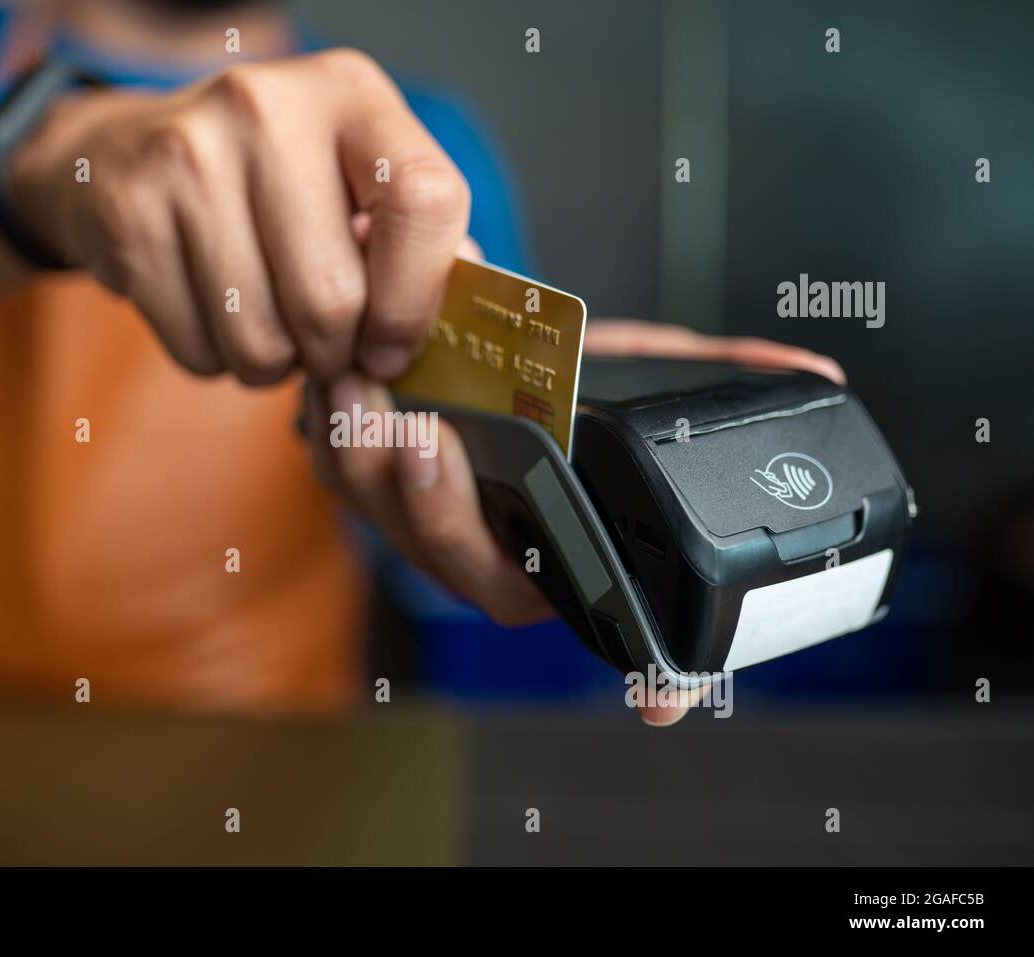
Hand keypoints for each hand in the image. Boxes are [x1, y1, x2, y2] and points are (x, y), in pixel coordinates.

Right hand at [11, 49, 469, 383]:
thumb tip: (466, 301)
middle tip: (322, 344)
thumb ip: (415, 236)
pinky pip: (199, 350)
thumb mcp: (350, 176)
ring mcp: (188, 157)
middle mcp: (266, 108)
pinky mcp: (131, 214)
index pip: (425, 203)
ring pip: (260, 340)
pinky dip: (217, 360)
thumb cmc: (270, 182)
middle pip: (331, 299)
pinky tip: (213, 312)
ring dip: (274, 365)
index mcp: (350, 93)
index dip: (416, 301)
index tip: (393, 345)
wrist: (127, 153)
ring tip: (267, 324)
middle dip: (334, 353)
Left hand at [308, 319, 845, 725]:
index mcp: (576, 549)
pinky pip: (344, 483)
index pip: (623, 631)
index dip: (655, 675)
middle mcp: (505, 557)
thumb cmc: (564, 373)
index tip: (666, 697)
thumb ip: (721, 372)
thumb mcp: (643, 368)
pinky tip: (340, 389)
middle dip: (441, 509)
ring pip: (392, 527)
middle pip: (468, 569)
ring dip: (370, 468)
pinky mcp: (372, 487)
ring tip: (367, 394)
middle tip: (430, 436)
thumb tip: (817, 379)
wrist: (483, 338)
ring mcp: (431, 529)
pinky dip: (334, 441)